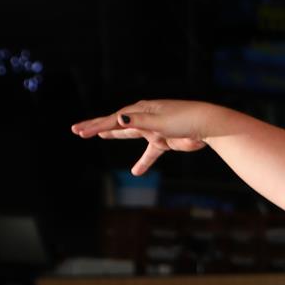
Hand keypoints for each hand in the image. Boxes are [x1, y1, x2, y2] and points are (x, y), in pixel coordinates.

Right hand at [70, 100, 212, 176]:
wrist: (207, 126)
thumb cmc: (184, 120)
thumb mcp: (159, 122)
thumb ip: (138, 122)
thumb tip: (119, 120)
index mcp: (140, 111)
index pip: (113, 119)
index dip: (95, 125)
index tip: (80, 132)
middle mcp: (144, 117)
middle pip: (116, 123)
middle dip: (97, 126)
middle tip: (77, 130)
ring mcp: (153, 128)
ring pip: (128, 133)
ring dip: (113, 135)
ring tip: (97, 135)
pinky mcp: (164, 140)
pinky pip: (149, 153)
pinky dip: (143, 162)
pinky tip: (135, 173)